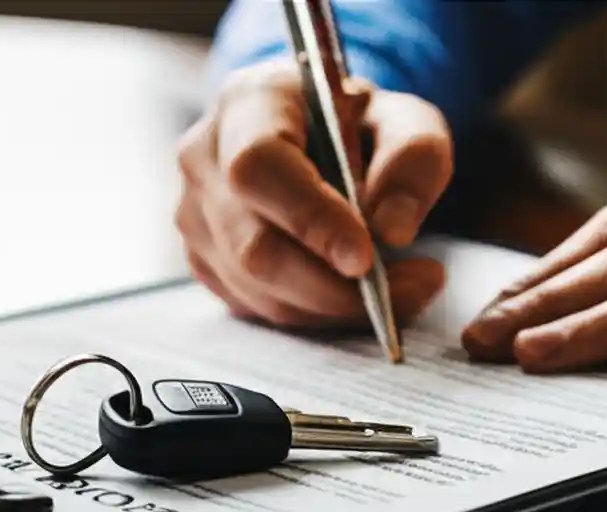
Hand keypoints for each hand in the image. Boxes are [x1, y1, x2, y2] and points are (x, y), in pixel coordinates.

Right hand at [175, 61, 450, 326]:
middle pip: (252, 245)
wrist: (312, 129)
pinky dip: (312, 313)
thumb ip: (413, 158)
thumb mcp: (403, 118)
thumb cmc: (354, 121)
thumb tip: (393, 230)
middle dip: (331, 285)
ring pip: (255, 286)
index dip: (309, 220)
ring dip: (331, 305)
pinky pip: (254, 305)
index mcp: (248, 102)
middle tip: (410, 287)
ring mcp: (193, 213)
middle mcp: (203, 158)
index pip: (258, 167)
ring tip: (399, 290)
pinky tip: (353, 293)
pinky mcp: (200, 258)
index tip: (366, 260)